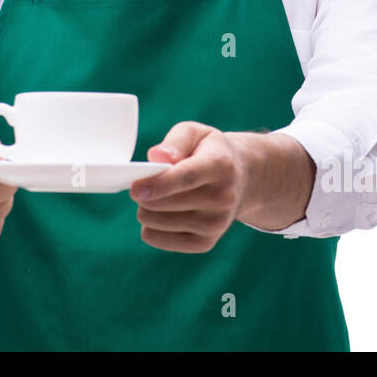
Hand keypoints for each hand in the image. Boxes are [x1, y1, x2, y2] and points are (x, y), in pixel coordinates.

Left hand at [130, 121, 246, 253]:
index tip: (135, 188)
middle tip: (144, 183)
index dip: (158, 184)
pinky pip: (156, 239)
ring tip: (158, 196)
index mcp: (220, 165)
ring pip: (156, 222)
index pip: (186, 177)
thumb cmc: (209, 152)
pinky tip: (162, 213)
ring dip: (146, 209)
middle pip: (166, 203)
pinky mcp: (205, 243)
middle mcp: (222, 198)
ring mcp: (216, 224)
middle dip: (144, 193)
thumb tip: (156, 157)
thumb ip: (175, 141)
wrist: (242, 179)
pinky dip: (151, 226)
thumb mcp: (196, 133)